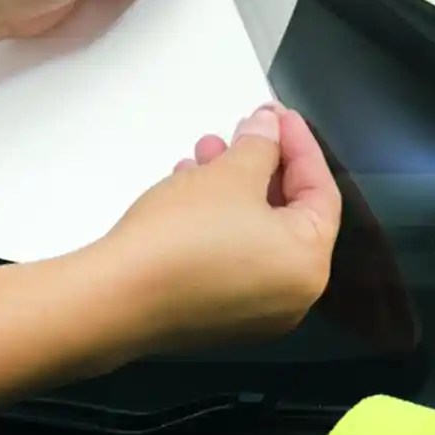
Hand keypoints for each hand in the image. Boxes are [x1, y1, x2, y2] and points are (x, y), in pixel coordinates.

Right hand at [78, 103, 341, 357]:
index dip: (300, 146)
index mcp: (309, 265)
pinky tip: (187, 189)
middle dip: (260, 164)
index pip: (320, 193)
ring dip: (232, 188)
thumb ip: (261, 145)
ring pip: (255, 234)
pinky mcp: (216, 320)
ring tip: (203, 155)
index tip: (277, 114)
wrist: (113, 300)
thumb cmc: (184, 233)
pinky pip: (232, 259)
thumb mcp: (230, 174)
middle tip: (240, 130)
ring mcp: (254, 314)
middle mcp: (292, 298)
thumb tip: (270, 126)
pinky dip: (219, 222)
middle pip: (288, 215)